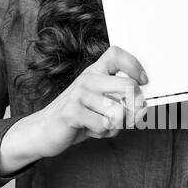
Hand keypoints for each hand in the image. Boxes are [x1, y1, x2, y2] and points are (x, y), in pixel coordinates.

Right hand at [16, 46, 148, 159]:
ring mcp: (79, 94)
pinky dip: (102, 133)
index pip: (116, 54)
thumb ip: (119, 98)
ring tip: (101, 124)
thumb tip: (141, 102)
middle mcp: (87, 79)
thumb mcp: (100, 101)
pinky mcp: (72, 112)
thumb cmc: (79, 116)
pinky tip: (90, 129)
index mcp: (94, 72)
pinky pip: (104, 125)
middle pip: (128, 85)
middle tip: (125, 117)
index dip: (134, 66)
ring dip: (115, 125)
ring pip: (119, 112)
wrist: (44, 130)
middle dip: (134, 108)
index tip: (143, 82)